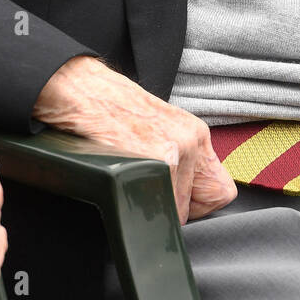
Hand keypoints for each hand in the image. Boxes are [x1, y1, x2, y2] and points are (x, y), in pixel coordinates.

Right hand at [33, 57, 236, 223]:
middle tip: (143, 194)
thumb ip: (177, 158)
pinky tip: (119, 188)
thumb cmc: (109, 109)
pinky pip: (156, 210)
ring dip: (150, 209)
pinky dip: (137, 209)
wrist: (79, 87)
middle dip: (171, 210)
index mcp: (195, 133)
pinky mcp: (154, 161)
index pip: (219, 192)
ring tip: (126, 185)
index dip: (195, 206)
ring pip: (175, 213)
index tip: (172, 202)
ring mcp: (175, 151)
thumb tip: (181, 197)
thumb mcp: (156, 128)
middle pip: (198, 207)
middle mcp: (191, 141)